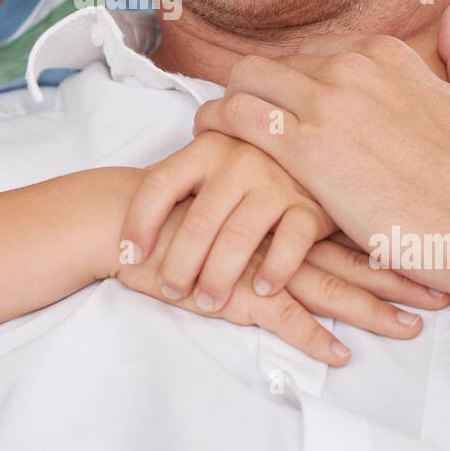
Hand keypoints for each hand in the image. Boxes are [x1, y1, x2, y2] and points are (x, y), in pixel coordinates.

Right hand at [110, 199, 449, 366]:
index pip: (352, 207)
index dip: (397, 225)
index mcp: (287, 180)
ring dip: (369, 308)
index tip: (446, 238)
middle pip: (351, 244)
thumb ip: (282, 181)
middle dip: (401, 270)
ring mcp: (256, 247)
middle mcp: (279, 205)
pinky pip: (277, 311)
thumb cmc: (181, 200)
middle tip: (449, 289)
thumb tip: (336, 191)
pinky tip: (338, 354)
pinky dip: (309, 335)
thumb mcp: (236, 180)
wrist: (119, 220)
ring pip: (322, 278)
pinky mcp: (230, 282)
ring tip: (412, 330)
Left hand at [120, 131, 331, 311]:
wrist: (320, 151)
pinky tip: (261, 289)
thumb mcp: (215, 162)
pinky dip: (274, 270)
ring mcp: (276, 182)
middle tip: (171, 290)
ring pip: (239, 237)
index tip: (129, 256)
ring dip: (219, 276)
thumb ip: (182, 182)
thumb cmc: (249, 171)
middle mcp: (239, 160)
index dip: (139, 221)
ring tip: (207, 302)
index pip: (160, 183)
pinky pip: (289, 243)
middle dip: (180, 262)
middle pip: (199, 220)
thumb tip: (131, 231)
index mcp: (206, 148)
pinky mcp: (310, 205)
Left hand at [192, 2, 449, 297]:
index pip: (310, 55)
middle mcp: (353, 67)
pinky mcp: (309, 149)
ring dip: (224, 107)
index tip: (278, 106)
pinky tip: (212, 148)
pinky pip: (238, 119)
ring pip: (245, 82)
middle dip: (249, 91)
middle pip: (270, 65)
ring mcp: (329, 104)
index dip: (288, 84)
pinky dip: (216, 127)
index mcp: (387, 55)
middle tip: (236, 124)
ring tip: (215, 134)